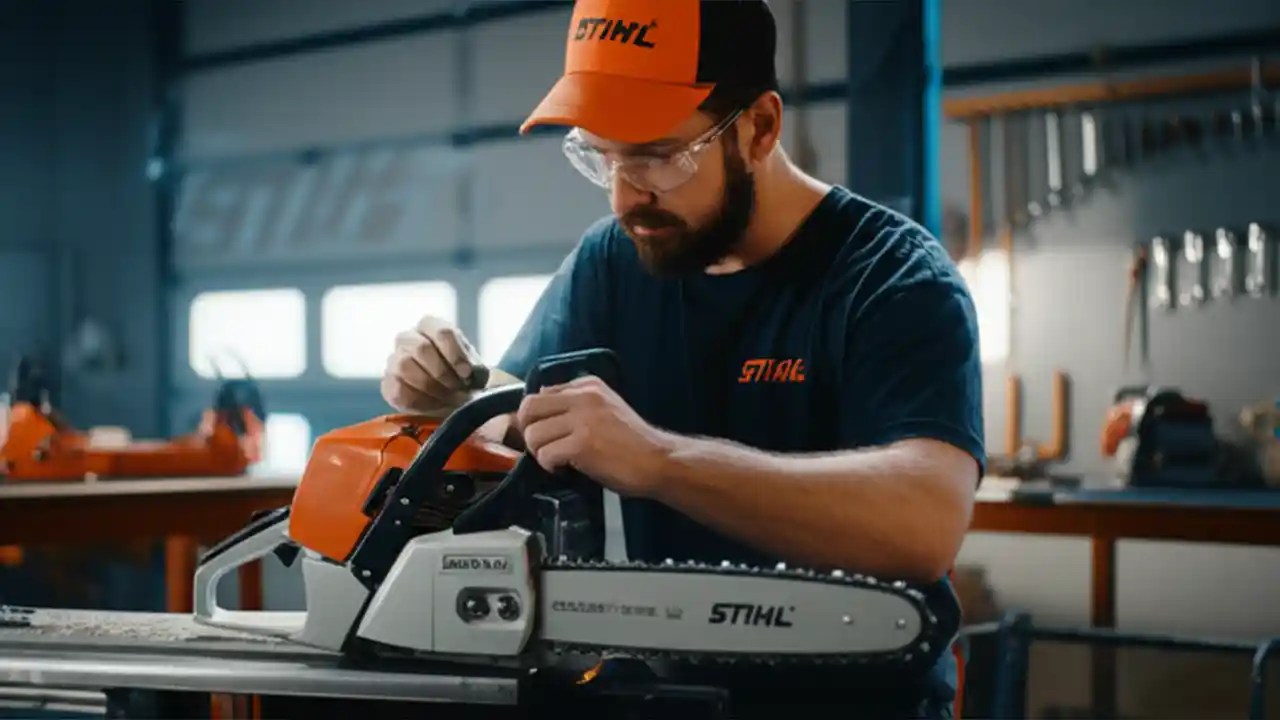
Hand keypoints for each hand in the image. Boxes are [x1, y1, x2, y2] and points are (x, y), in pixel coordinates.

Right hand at [381, 315, 483, 415]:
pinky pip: (398, 388)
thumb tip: (473, 372)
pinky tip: (433, 403)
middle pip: (421, 348)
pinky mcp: (388, 383)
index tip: (467, 374)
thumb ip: (475, 368)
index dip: (456, 354)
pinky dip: (419, 399)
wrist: (449, 398)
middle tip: (456, 387)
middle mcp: (408, 338)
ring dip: (430, 385)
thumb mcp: (475, 368)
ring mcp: (394, 360)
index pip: (442, 331)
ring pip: (405, 365)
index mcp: (431, 326)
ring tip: (446, 396)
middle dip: (442, 372)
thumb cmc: (462, 377)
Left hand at [516, 375, 673, 497]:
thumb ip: (576, 406)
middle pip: (529, 408)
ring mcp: (583, 419)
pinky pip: (545, 454)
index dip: (535, 418)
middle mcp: (584, 397)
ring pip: (533, 434)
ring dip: (540, 452)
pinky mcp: (582, 444)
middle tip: (541, 447)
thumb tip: (541, 412)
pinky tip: (565, 468)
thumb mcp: (605, 409)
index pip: (541, 394)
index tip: (544, 433)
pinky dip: (550, 466)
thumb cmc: (632, 443)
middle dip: (528, 431)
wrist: (657, 461)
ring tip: (557, 460)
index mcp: (588, 385)